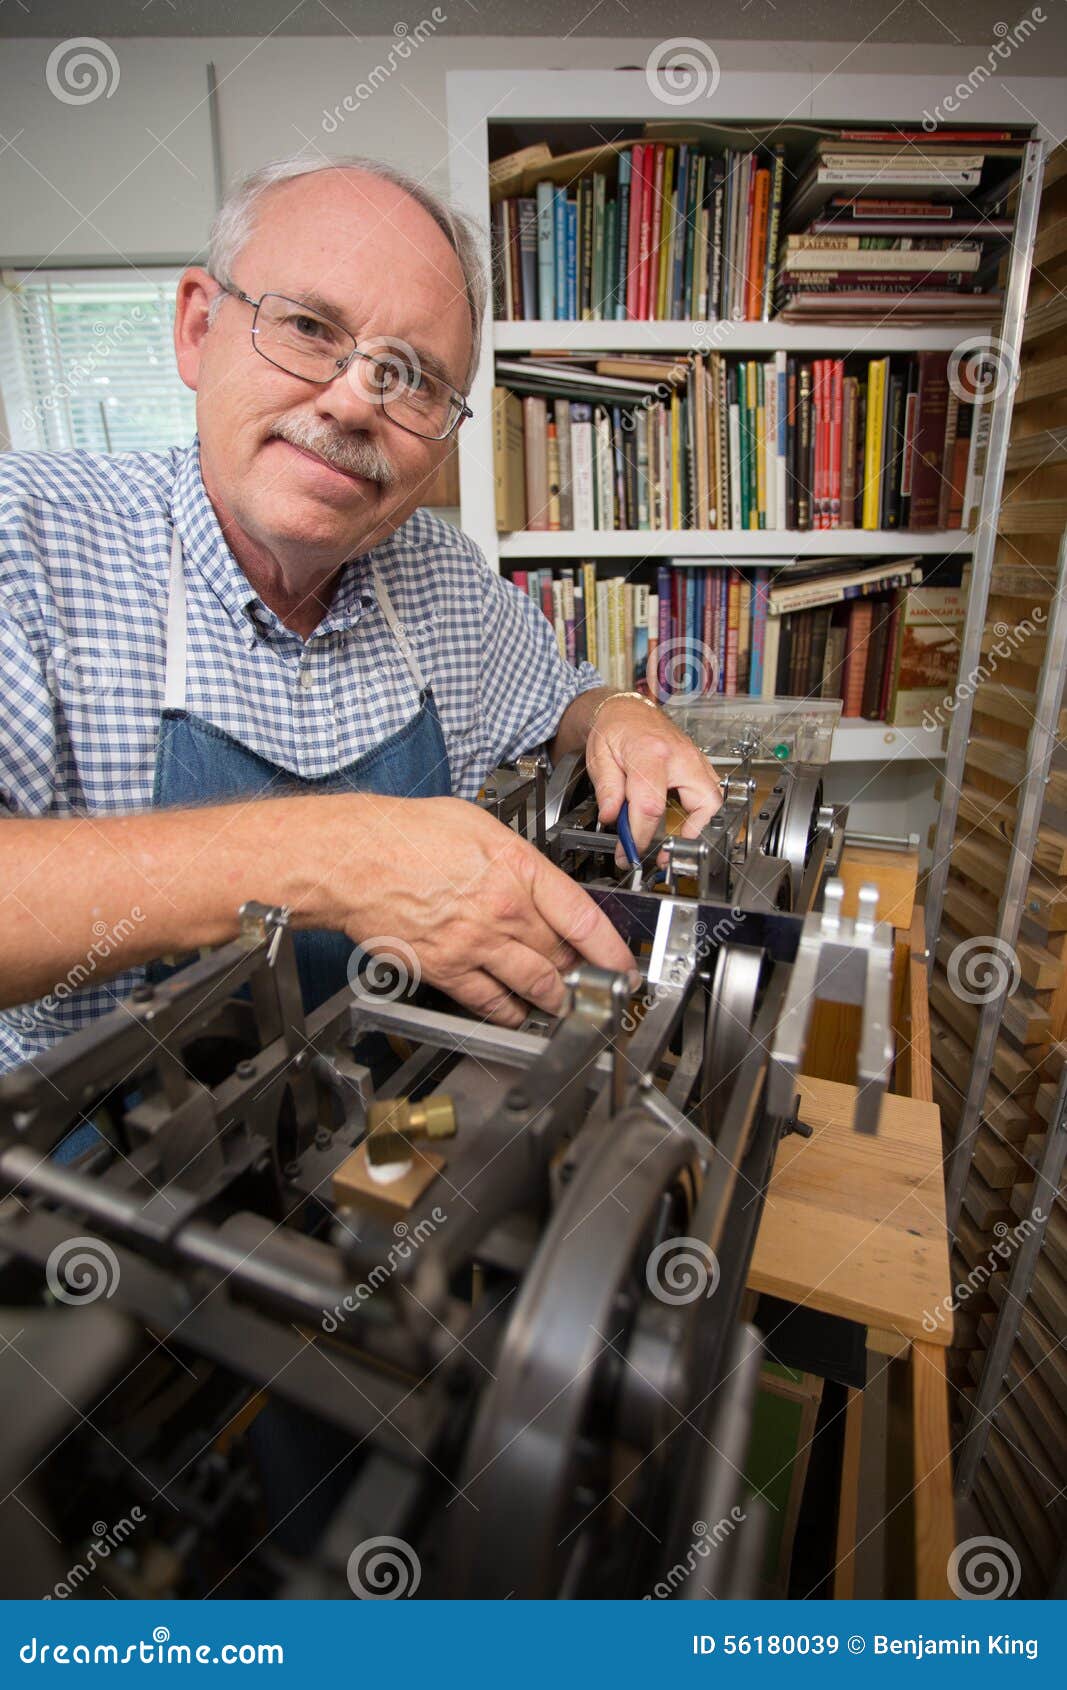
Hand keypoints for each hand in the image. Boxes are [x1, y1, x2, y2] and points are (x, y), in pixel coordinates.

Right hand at [327, 795, 635, 1028]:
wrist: (356, 858)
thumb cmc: (407, 834)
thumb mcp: (479, 825)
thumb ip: (518, 859)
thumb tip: (540, 881)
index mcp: (517, 869)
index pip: (583, 917)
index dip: (612, 948)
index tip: (624, 964)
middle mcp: (503, 910)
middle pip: (563, 954)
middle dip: (583, 972)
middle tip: (594, 980)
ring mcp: (476, 943)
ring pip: (536, 984)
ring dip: (557, 998)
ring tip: (567, 1003)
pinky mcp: (447, 969)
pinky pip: (491, 1001)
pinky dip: (512, 1011)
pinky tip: (520, 1011)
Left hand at [585, 695, 722, 859]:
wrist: (627, 709)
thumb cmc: (615, 729)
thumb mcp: (600, 758)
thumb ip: (607, 790)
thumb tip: (612, 818)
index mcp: (651, 753)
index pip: (651, 805)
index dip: (640, 835)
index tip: (629, 850)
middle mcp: (680, 756)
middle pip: (702, 804)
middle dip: (684, 837)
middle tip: (662, 851)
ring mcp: (694, 759)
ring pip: (713, 801)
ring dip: (696, 825)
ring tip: (671, 839)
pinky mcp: (699, 764)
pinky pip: (711, 793)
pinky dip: (700, 812)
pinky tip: (679, 819)